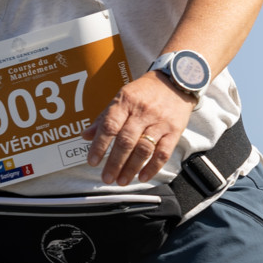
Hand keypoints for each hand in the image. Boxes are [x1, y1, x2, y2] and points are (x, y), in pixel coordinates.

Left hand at [85, 70, 197, 185]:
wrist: (176, 81)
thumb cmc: (146, 91)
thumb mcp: (122, 97)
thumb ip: (105, 117)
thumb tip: (86, 135)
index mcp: (125, 102)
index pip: (110, 126)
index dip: (99, 145)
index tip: (92, 161)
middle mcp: (142, 112)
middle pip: (126, 141)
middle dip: (114, 163)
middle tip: (107, 178)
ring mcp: (159, 122)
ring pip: (143, 149)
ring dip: (131, 168)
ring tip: (122, 181)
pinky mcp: (174, 131)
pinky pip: (163, 153)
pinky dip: (152, 167)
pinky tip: (143, 177)